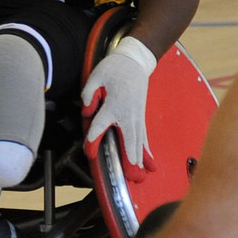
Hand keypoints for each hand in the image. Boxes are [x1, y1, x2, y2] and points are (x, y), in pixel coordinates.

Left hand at [82, 36, 157, 168]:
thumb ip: (89, 94)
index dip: (94, 139)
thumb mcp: (95, 76)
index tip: (89, 151)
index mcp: (114, 105)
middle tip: (131, 176)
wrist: (135, 61)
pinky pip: (143, 137)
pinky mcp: (140, 117)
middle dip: (128, 159)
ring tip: (141, 176)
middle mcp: (127, 114)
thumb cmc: (114, 68)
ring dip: (139, 159)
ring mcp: (136, 116)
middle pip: (127, 140)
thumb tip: (87, 111)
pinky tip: (151, 164)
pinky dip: (146, 152)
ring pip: (138, 142)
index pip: (101, 125)